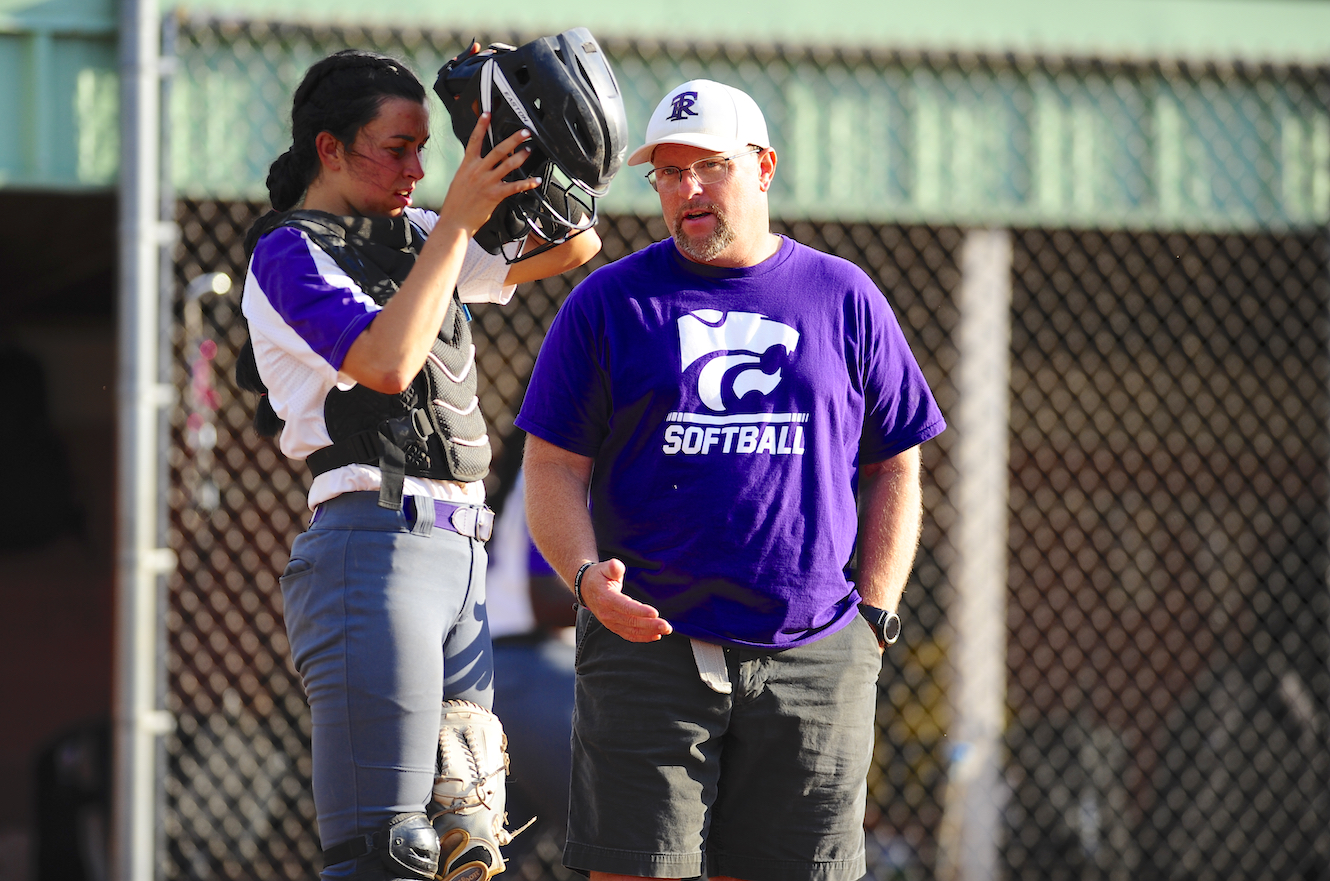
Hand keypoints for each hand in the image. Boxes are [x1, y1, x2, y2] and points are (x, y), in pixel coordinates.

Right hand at [436, 112, 539, 237]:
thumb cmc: (456, 204)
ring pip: (507, 165)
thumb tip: (479, 162)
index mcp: (467, 165)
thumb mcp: (459, 180)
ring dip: (521, 157)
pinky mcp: (495, 195)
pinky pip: (514, 187)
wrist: (455, 221)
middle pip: (497, 150)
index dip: (481, 126)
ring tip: (529, 150)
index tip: (488, 114)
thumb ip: (470, 169)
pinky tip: (535, 180)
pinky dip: (527, 183)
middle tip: (524, 132)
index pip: (474, 140)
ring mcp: (487, 182)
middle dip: (512, 139)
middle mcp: (478, 171)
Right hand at [580, 559, 672, 642]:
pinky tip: (656, 636)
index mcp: (606, 598)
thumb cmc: (599, 576)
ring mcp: (610, 622)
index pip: (625, 607)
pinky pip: (628, 635)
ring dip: (649, 632)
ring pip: (631, 630)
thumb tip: (616, 565)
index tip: (655, 613)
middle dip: (650, 624)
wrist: (586, 589)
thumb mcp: (604, 568)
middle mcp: (607, 613)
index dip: (640, 611)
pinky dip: (642, 637)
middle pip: (631, 621)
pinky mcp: (614, 627)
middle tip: (667, 626)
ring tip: (666, 630)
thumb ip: (613, 567)